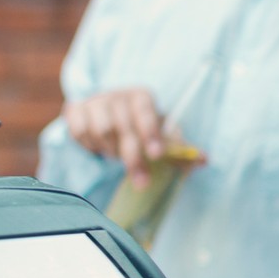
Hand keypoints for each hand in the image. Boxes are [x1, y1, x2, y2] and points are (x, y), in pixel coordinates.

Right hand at [62, 87, 192, 184]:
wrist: (106, 115)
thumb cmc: (138, 128)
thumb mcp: (159, 136)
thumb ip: (179, 149)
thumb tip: (204, 159)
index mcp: (141, 97)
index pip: (145, 113)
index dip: (150, 133)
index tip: (156, 155)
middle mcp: (117, 95)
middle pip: (121, 128)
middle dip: (132, 158)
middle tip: (141, 182)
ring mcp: (94, 101)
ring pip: (99, 130)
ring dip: (110, 150)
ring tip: (116, 156)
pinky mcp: (74, 109)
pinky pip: (78, 131)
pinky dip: (89, 145)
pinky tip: (98, 148)